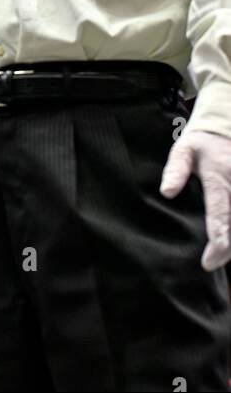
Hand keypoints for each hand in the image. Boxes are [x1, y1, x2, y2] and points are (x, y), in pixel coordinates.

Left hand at [161, 129, 230, 270]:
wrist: (226, 130)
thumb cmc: (200, 144)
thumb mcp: (183, 150)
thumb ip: (175, 170)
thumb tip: (167, 192)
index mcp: (219, 176)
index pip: (220, 210)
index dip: (219, 236)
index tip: (212, 258)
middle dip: (229, 247)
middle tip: (212, 262)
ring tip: (220, 256)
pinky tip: (229, 245)